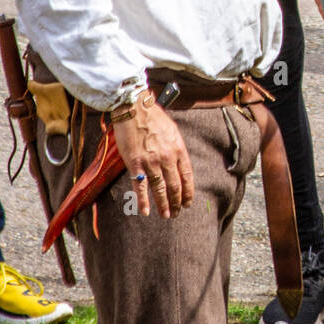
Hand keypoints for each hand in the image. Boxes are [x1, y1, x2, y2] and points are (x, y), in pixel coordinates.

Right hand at [113, 97, 193, 219]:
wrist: (135, 109)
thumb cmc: (154, 117)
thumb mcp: (172, 131)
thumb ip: (176, 148)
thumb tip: (178, 163)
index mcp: (178, 150)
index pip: (187, 176)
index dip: (188, 192)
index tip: (188, 203)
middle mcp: (167, 158)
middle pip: (175, 186)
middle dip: (177, 202)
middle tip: (176, 213)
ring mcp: (151, 162)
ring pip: (160, 189)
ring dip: (163, 204)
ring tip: (166, 215)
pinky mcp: (135, 163)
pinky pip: (140, 186)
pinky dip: (143, 200)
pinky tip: (145, 211)